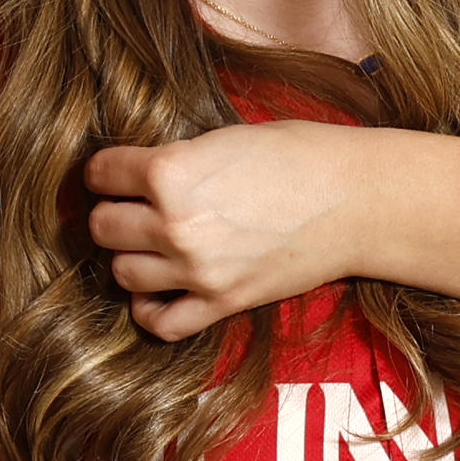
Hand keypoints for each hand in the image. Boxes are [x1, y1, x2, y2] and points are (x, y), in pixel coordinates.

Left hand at [87, 121, 383, 339]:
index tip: (117, 172)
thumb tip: (137, 173)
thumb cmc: (301, 155)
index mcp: (171, 171)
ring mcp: (197, 270)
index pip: (101, 174)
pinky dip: (150, 308)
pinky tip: (159, 289)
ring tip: (151, 243)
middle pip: (102, 227)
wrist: (359, 200)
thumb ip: (175, 161)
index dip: (107, 170)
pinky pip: (159, 322)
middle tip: (134, 206)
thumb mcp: (224, 138)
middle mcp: (175, 224)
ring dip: (130, 257)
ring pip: (121, 273)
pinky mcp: (223, 302)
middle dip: (114, 213)